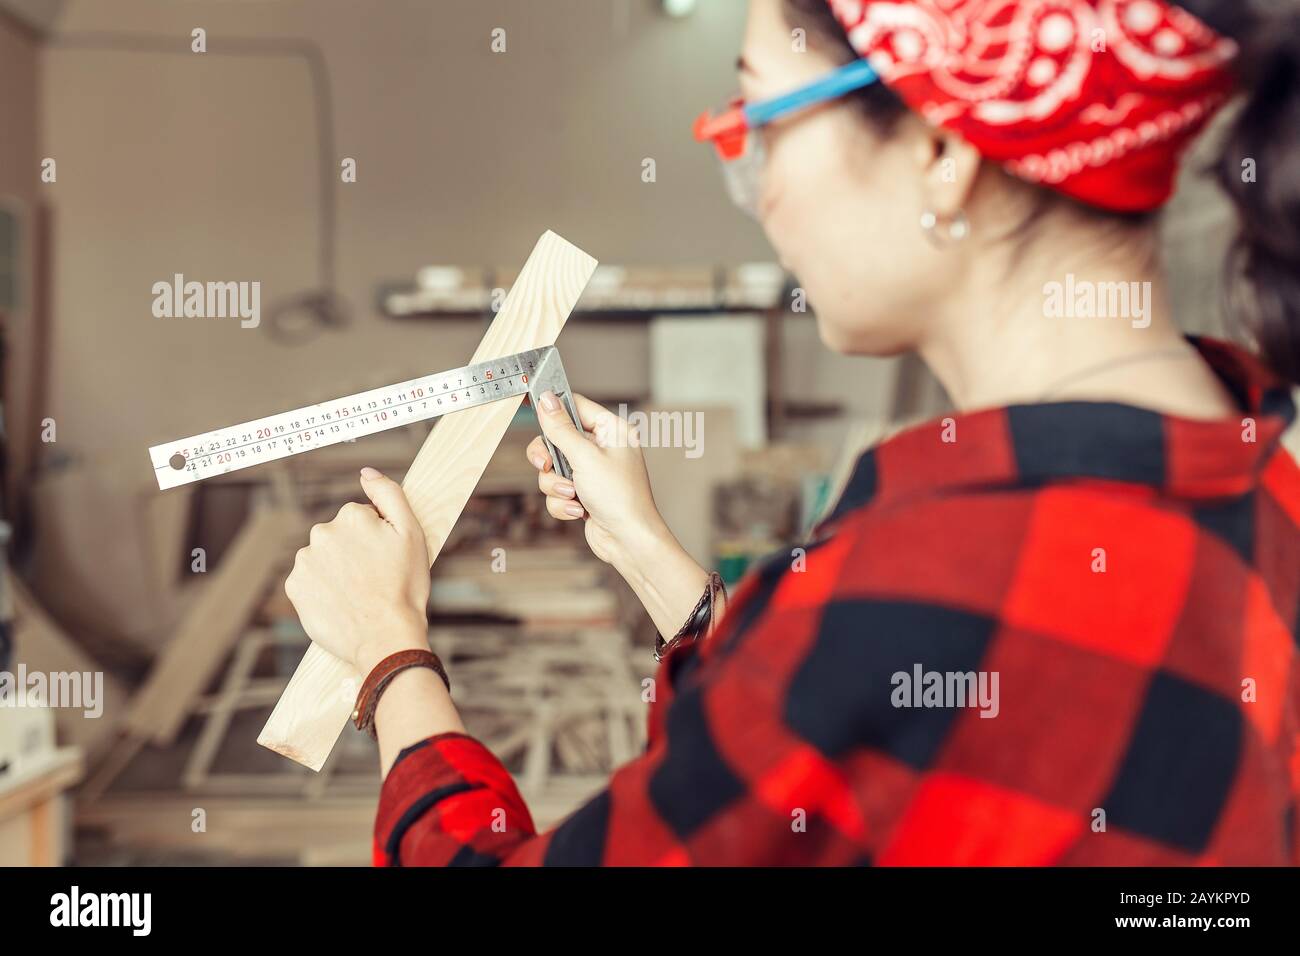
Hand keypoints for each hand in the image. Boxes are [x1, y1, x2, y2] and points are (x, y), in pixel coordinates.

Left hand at [284, 467, 430, 672]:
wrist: (386, 638)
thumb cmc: (405, 588)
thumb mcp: (412, 533)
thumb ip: (389, 494)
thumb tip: (366, 472)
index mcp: (351, 516)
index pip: (362, 519)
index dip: (378, 540)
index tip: (386, 561)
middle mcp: (322, 532)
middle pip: (339, 537)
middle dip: (354, 553)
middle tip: (374, 579)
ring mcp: (305, 561)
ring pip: (323, 559)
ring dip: (337, 570)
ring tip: (358, 594)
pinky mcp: (295, 587)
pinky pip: (309, 581)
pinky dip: (322, 589)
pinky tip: (341, 602)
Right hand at [527, 390, 666, 567]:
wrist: (628, 541)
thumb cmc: (619, 497)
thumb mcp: (585, 457)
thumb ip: (561, 428)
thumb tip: (545, 399)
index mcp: (611, 430)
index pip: (575, 405)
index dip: (553, 408)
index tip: (530, 406)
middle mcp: (602, 448)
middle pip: (557, 439)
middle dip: (549, 459)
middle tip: (545, 466)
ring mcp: (592, 472)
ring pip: (553, 468)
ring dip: (556, 486)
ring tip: (573, 496)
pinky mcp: (584, 493)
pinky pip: (558, 490)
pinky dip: (563, 503)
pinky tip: (578, 512)